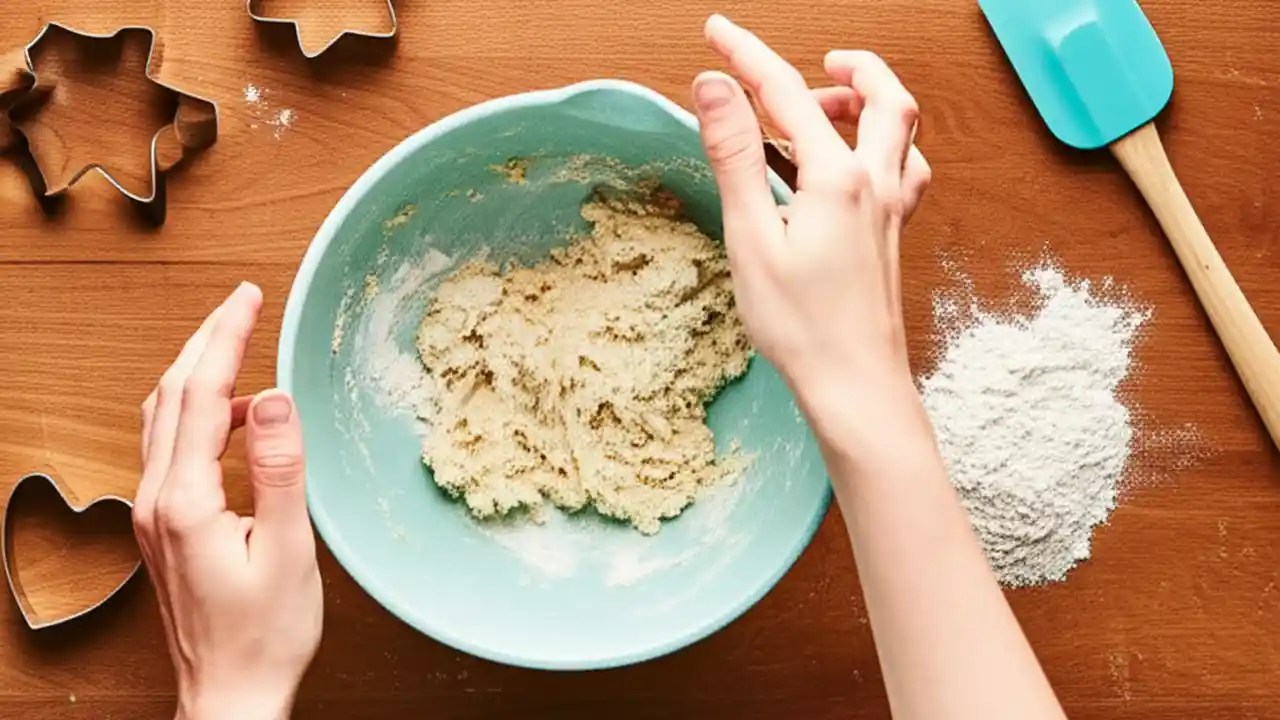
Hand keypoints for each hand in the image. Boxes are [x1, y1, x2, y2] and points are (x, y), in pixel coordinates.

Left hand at [134, 283, 321, 719]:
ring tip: (239, 344)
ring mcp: (154, 513)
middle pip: (170, 396)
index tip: (248, 298)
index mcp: (185, 501)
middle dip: (206, 341)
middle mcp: (157, 500)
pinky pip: (171, 448)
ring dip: (198, 373)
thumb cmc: (265, 634)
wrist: (230, 693)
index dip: (225, 339)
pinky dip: (201, 414)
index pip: (201, 396)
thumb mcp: (288, 549)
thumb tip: (275, 399)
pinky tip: (240, 420)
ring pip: (164, 419)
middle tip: (242, 303)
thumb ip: (280, 469)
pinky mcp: (163, 524)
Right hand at [692, 15, 930, 403]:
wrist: (856, 386)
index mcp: (836, 179)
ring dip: (873, 101)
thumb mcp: (751, 238)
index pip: (786, 93)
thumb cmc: (801, 325)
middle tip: (814, 62)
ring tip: (828, 105)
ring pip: (904, 130)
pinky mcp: (894, 236)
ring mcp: (892, 211)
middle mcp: (875, 184)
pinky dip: (886, 146)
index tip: (716, 31)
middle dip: (850, 66)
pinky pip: (906, 170)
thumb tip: (715, 88)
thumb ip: (735, 156)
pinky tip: (857, 165)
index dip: (747, 56)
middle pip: (883, 97)